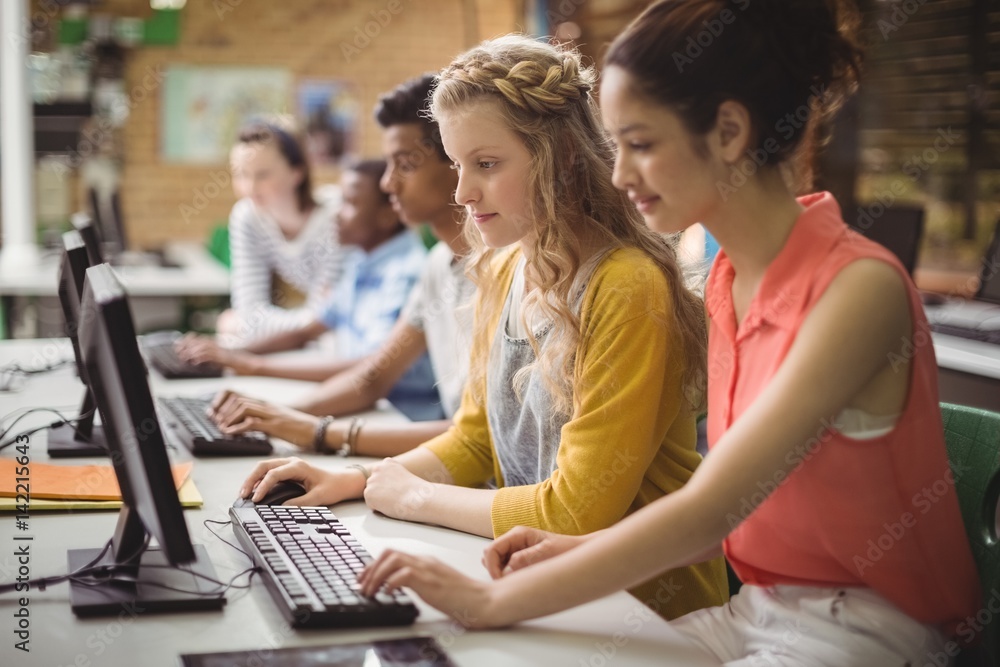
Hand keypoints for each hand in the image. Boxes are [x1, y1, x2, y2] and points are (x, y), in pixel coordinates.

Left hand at [175, 334, 234, 366]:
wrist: (234, 359)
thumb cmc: (219, 356)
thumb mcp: (207, 350)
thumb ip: (198, 349)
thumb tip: (183, 352)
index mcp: (206, 339)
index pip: (192, 336)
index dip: (183, 341)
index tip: (177, 348)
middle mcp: (210, 342)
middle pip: (194, 341)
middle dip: (185, 348)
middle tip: (180, 355)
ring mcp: (214, 348)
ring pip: (200, 347)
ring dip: (191, 353)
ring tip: (186, 359)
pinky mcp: (218, 355)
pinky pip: (207, 355)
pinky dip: (200, 358)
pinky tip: (195, 362)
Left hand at [210, 390, 331, 447]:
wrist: (316, 430)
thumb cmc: (297, 427)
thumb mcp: (274, 419)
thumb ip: (259, 419)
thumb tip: (242, 424)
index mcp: (264, 403)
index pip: (237, 392)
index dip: (221, 400)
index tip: (213, 411)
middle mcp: (265, 405)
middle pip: (237, 398)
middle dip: (221, 410)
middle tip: (214, 421)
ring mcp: (270, 414)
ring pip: (243, 407)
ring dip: (228, 418)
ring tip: (222, 428)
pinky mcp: (275, 425)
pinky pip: (252, 423)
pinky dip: (238, 428)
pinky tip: (231, 434)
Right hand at [237, 456, 363, 505]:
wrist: (343, 481)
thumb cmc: (333, 486)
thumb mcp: (319, 497)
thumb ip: (300, 503)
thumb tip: (281, 509)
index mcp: (298, 466)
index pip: (273, 474)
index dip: (262, 486)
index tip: (256, 499)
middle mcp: (291, 463)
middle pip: (263, 466)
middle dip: (251, 479)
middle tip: (243, 495)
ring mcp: (289, 465)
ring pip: (264, 468)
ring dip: (253, 479)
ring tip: (245, 494)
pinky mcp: (288, 471)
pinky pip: (269, 472)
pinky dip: (259, 480)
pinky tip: (255, 491)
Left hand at [357, 549, 499, 627]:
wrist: (482, 600)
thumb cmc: (463, 596)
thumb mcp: (436, 585)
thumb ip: (419, 581)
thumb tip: (397, 586)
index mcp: (426, 561)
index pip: (394, 554)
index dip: (374, 565)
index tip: (364, 577)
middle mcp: (425, 561)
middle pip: (389, 553)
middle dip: (370, 568)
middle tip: (361, 583)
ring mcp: (427, 569)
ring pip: (392, 560)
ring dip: (376, 575)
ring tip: (370, 590)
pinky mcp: (430, 581)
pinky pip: (404, 574)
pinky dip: (391, 582)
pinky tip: (388, 592)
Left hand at [363, 458, 434, 521]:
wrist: (417, 498)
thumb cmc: (416, 492)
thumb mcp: (403, 476)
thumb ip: (392, 477)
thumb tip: (385, 487)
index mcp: (387, 463)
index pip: (381, 477)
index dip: (391, 486)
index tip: (400, 488)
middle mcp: (377, 468)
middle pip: (375, 485)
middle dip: (382, 492)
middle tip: (397, 495)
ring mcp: (372, 481)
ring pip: (372, 495)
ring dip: (380, 500)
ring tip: (394, 500)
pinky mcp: (368, 493)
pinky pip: (371, 505)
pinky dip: (379, 508)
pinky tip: (390, 504)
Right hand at [482, 526, 585, 578]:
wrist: (578, 552)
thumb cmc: (565, 550)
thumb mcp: (546, 553)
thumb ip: (526, 559)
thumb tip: (507, 568)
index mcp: (518, 534)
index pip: (491, 550)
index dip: (492, 567)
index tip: (500, 581)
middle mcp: (513, 540)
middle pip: (489, 555)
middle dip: (494, 571)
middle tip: (508, 584)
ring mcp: (515, 549)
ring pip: (495, 562)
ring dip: (499, 573)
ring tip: (515, 581)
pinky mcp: (519, 559)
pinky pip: (504, 568)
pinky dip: (506, 576)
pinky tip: (519, 580)